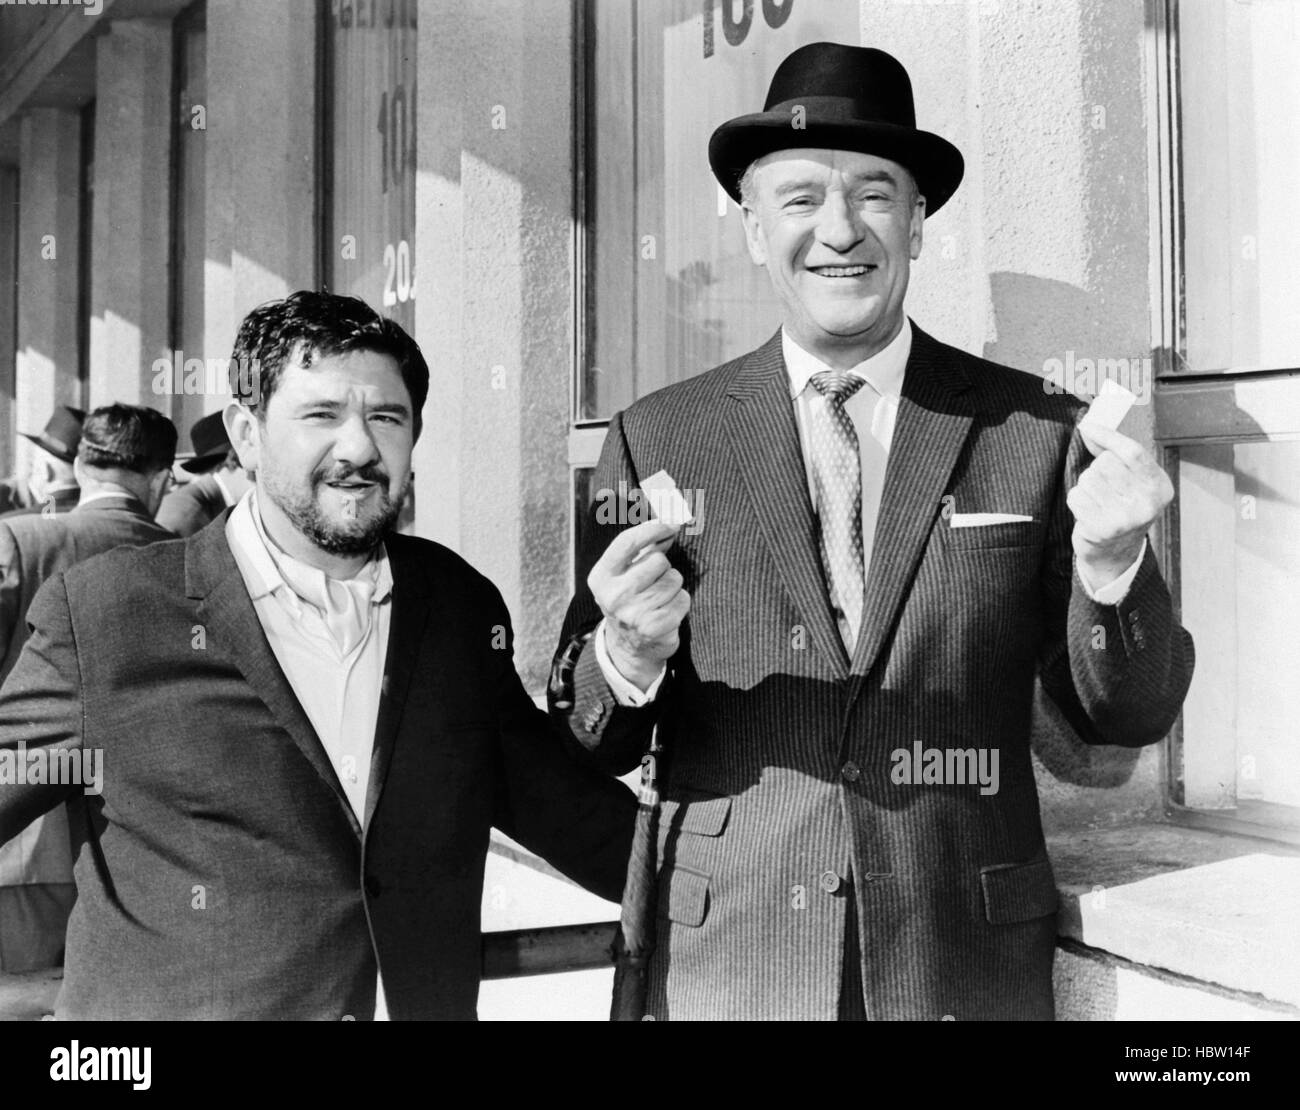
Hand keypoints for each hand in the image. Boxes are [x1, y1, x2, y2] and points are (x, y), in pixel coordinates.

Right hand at [588, 519, 689, 689]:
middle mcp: (613, 595)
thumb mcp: (626, 574)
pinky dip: (680, 603)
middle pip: (658, 561)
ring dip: (672, 586)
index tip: (671, 523)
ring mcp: (632, 613)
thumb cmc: (631, 600)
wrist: (629, 647)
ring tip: (658, 600)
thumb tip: (670, 522)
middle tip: (653, 583)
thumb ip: (645, 547)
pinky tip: (666, 612)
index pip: (628, 542)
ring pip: (674, 579)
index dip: (653, 528)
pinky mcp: (653, 627)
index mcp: (601, 576)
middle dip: (663, 568)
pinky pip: (683, 599)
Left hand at [1067, 422, 1172, 586]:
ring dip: (1085, 488)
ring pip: (1088, 479)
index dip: (1108, 436)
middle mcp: (1147, 503)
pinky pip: (1077, 497)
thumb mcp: (1130, 482)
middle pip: (1105, 464)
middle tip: (1104, 490)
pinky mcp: (1102, 528)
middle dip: (1096, 471)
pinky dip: (1077, 501)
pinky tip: (1088, 513)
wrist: (1115, 553)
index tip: (1087, 427)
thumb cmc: (1120, 508)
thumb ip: (1114, 453)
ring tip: (1097, 502)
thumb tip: (1090, 428)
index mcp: (1159, 487)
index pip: (1132, 452)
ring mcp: (1126, 518)